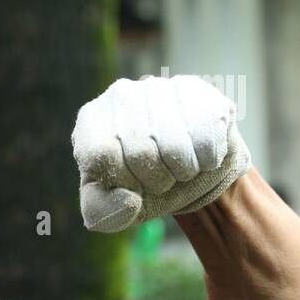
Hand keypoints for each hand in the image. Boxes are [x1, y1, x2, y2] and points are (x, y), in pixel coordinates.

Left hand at [72, 75, 251, 232]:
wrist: (189, 171)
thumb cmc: (144, 188)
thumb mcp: (116, 208)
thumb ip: (105, 212)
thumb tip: (129, 199)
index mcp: (90, 125)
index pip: (102, 154)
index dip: (125, 181)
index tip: (136, 187)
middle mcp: (119, 97)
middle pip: (140, 151)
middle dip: (158, 180)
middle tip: (163, 179)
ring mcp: (156, 88)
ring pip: (176, 145)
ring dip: (185, 171)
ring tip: (182, 167)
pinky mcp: (193, 88)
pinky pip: (206, 132)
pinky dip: (209, 158)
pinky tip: (201, 154)